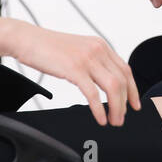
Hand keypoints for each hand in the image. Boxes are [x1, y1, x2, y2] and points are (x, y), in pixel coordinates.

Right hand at [9, 25, 138, 125]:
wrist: (28, 40)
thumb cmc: (48, 48)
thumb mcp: (78, 50)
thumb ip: (93, 61)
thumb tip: (103, 82)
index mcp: (100, 45)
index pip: (125, 69)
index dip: (133, 89)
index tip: (134, 104)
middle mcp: (98, 49)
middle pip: (122, 80)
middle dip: (125, 103)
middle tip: (121, 118)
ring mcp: (87, 58)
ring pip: (113, 87)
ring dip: (116, 107)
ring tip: (113, 121)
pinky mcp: (74, 68)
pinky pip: (93, 93)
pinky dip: (99, 109)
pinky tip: (100, 118)